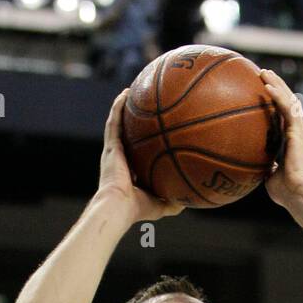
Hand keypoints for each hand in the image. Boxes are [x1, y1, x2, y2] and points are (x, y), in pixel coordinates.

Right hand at [98, 89, 186, 224]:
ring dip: (123, 107)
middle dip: (133, 122)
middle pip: (127, 135)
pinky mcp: (110, 146)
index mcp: (129, 172)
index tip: (154, 133)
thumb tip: (192, 199)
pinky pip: (114, 121)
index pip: (137, 154)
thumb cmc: (137, 210)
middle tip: (143, 107)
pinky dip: (119, 106)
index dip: (143, 144)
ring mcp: (113, 151)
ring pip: (118, 123)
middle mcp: (120, 159)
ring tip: (132, 91)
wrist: (119, 207)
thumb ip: (174, 201)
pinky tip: (126, 92)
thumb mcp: (162, 205)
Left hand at [258, 69, 302, 210]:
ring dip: (277, 85)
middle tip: (263, 74)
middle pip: (289, 103)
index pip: (286, 116)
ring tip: (264, 73)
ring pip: (289, 101)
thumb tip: (252, 165)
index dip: (277, 102)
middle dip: (277, 87)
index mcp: (295, 142)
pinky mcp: (300, 132)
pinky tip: (268, 87)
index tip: (265, 91)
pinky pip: (288, 110)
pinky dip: (278, 97)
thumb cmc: (287, 193)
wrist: (301, 196)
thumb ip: (266, 167)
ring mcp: (301, 131)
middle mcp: (300, 133)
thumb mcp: (272, 177)